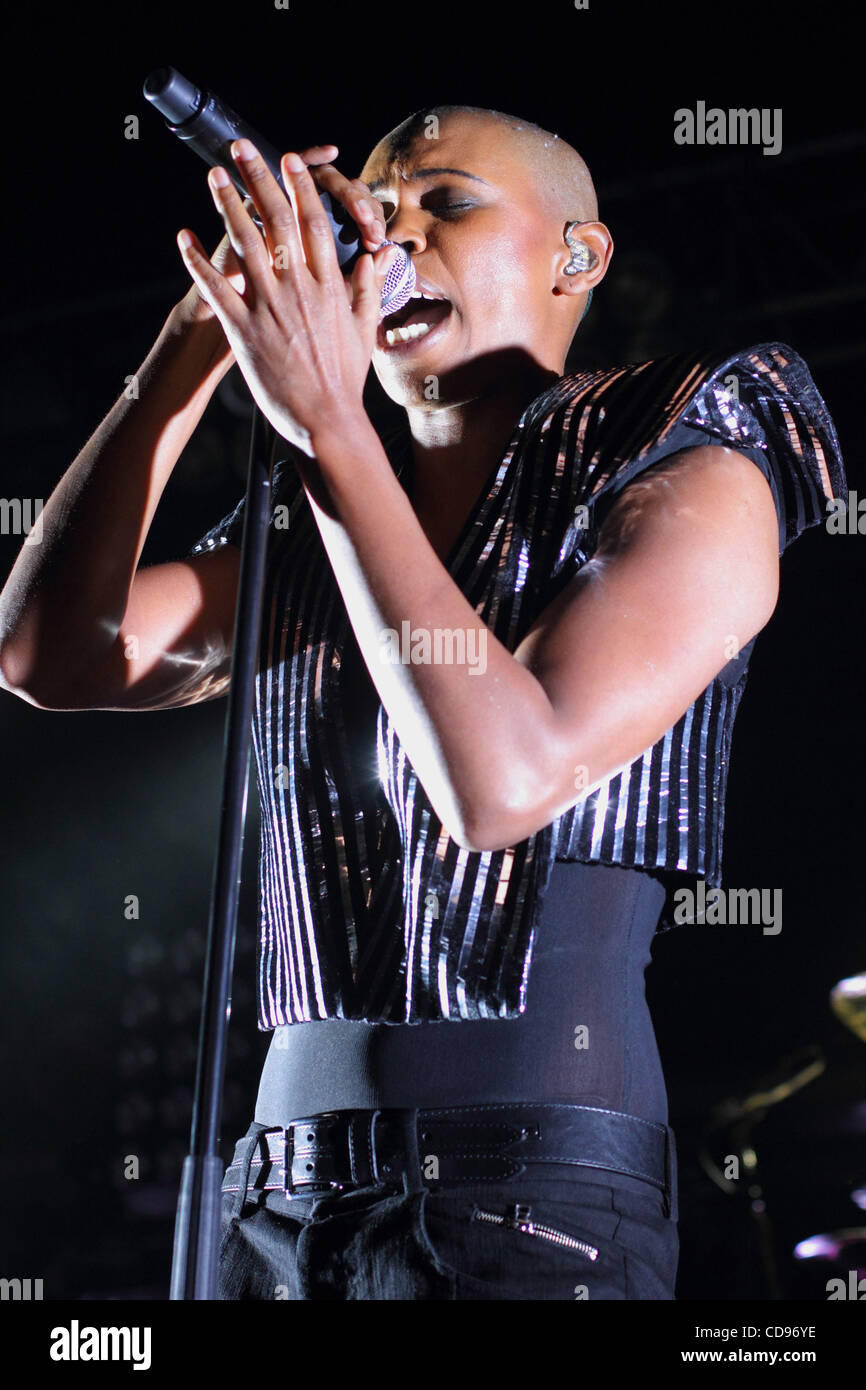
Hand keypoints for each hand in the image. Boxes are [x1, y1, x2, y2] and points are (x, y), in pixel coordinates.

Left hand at [175, 139, 396, 453]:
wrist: (326, 420)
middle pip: (278, 220)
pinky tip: (183, 236)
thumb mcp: (365, 331)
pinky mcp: (244, 331)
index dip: (301, 186)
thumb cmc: (345, 381)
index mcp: (329, 286)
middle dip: (259, 178)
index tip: (291, 160)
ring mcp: (270, 308)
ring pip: (245, 244)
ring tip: (214, 176)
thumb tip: (375, 260)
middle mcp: (299, 289)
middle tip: (244, 150)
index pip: (315, 223)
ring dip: (227, 205)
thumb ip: (368, 291)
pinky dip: (198, 260)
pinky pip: (217, 288)